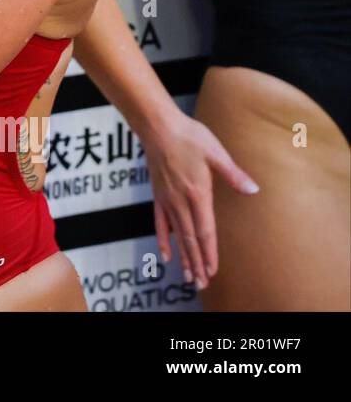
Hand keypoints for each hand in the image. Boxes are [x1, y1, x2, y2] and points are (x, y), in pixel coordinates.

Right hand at [142, 108, 258, 289]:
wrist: (157, 126)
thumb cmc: (188, 136)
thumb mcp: (216, 152)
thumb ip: (233, 174)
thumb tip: (253, 189)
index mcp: (197, 193)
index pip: (204, 230)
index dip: (209, 252)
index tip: (212, 270)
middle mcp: (180, 201)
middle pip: (190, 238)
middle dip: (197, 262)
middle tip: (201, 283)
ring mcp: (167, 199)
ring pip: (176, 235)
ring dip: (183, 257)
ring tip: (188, 276)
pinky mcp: (158, 195)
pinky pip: (159, 222)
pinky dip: (163, 240)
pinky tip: (166, 254)